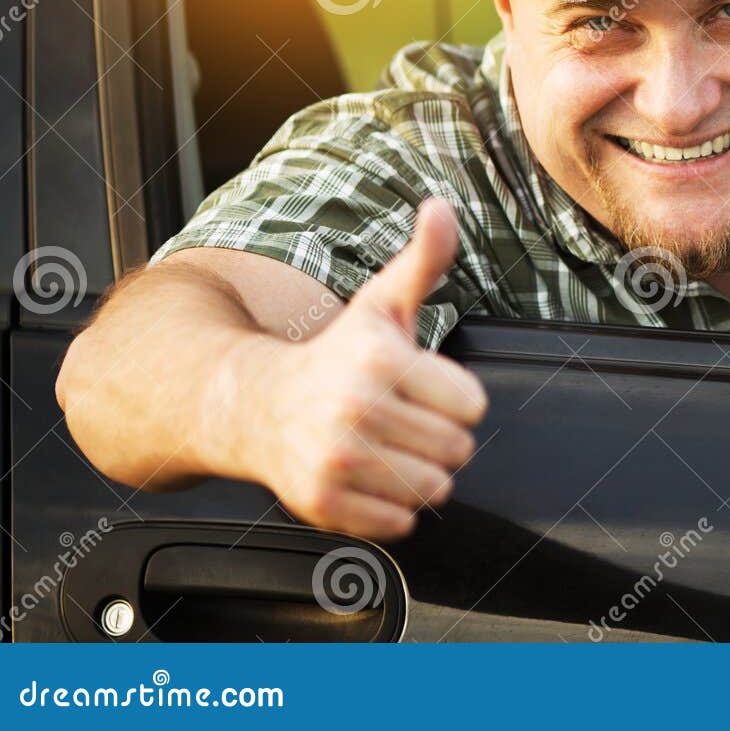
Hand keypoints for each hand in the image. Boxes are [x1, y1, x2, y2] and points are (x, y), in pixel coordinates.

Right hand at [243, 199, 488, 539]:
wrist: (257, 405)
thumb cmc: (336, 355)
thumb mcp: (383, 302)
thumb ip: (425, 259)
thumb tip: (442, 207)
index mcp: (380, 360)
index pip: (473, 405)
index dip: (453, 398)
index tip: (423, 387)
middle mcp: (355, 410)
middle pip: (457, 449)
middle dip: (439, 436)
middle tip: (402, 419)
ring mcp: (337, 459)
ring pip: (434, 489)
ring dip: (420, 473)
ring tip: (387, 446)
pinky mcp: (323, 503)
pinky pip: (401, 523)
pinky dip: (393, 508)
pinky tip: (368, 476)